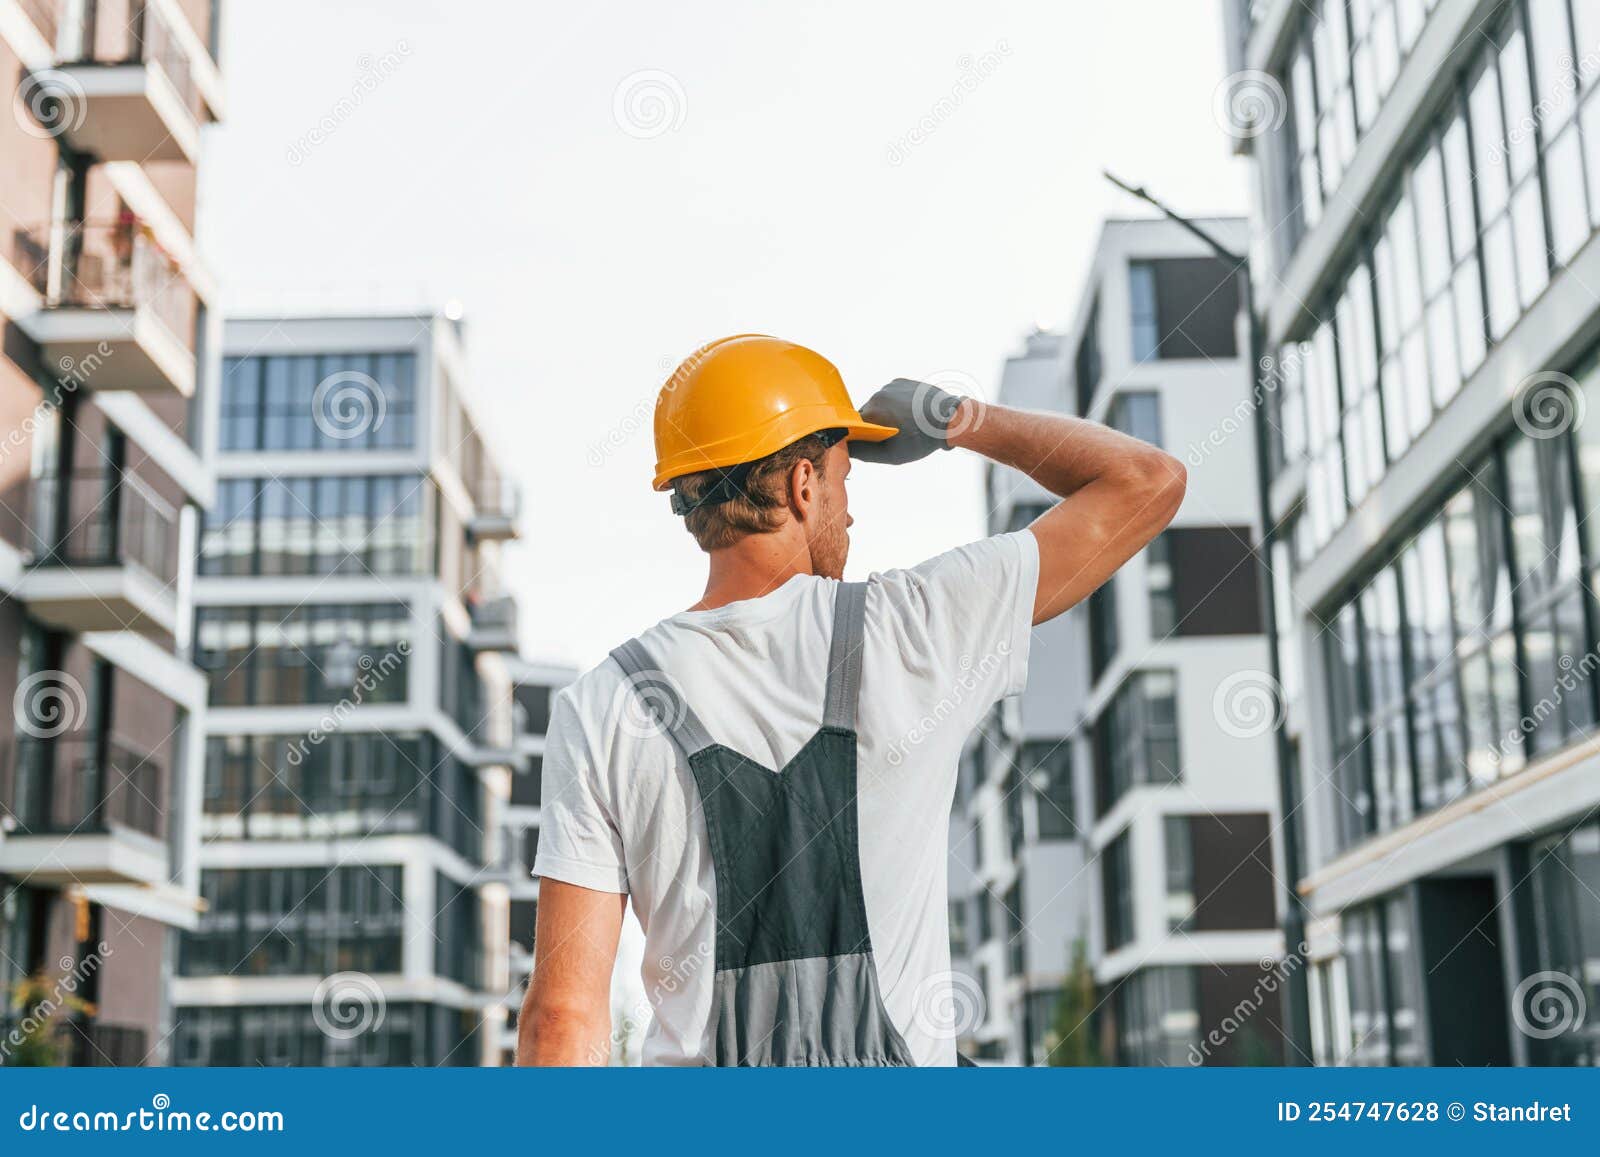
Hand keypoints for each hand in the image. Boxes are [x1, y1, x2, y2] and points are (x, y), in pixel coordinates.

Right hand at [848, 379, 965, 464]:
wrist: (949, 419)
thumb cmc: (920, 440)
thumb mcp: (892, 454)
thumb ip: (864, 452)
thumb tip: (847, 448)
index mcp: (872, 413)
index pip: (854, 425)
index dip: (861, 434)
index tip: (873, 440)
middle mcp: (877, 396)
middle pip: (867, 413)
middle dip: (875, 423)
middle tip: (894, 435)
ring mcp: (890, 387)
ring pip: (879, 403)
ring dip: (886, 412)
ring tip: (905, 423)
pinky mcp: (901, 382)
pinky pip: (890, 394)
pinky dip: (895, 403)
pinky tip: (909, 412)